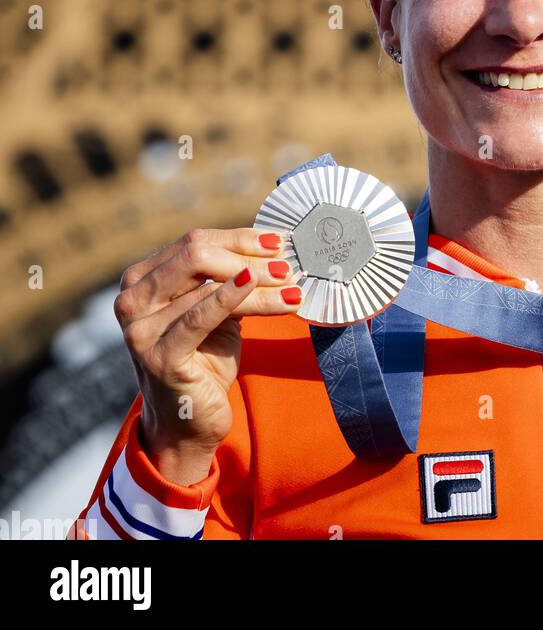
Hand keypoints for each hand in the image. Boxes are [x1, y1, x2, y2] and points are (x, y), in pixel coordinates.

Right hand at [113, 227, 301, 480]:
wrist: (188, 424)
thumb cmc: (204, 360)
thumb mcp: (215, 311)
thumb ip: (228, 278)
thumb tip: (272, 247)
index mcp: (141, 280)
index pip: (194, 242)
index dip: (238, 238)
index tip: (277, 240)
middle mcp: (132, 300)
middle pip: (197, 255)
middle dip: (247, 254)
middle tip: (287, 262)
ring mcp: (140, 329)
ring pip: (207, 285)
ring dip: (257, 283)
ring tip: (290, 284)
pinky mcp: (159, 356)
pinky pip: (199, 317)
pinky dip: (230, 297)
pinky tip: (256, 286)